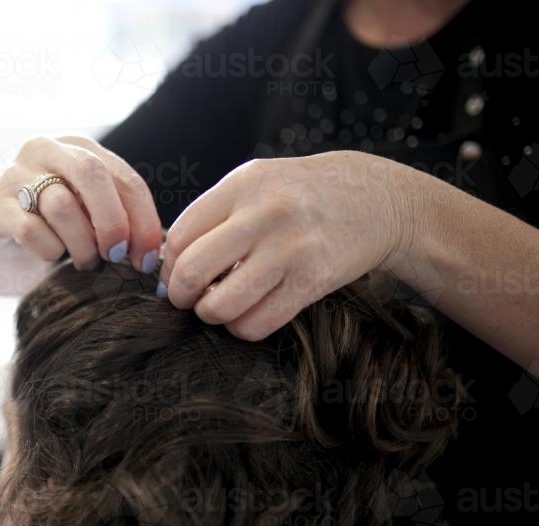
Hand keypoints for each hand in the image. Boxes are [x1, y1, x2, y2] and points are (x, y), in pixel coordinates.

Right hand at [0, 136, 163, 287]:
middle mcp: (45, 150)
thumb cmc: (50, 225)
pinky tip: (50, 256)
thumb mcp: (87, 213)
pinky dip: (48, 250)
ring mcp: (13, 176)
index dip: (143, 221)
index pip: (125, 178)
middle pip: (91, 174)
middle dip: (112, 222)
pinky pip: (30, 229)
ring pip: (61, 205)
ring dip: (81, 244)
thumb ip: (118, 217)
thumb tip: (152, 252)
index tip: (146, 260)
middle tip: (116, 257)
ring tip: (83, 261)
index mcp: (78, 147)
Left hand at [159, 150, 426, 339]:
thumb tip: (165, 264)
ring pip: (222, 305)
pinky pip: (258, 323)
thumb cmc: (299, 196)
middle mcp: (265, 214)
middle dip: (180, 295)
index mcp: (242, 185)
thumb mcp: (255, 184)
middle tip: (188, 298)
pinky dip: (243, 327)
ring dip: (211, 315)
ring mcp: (291, 249)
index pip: (179, 236)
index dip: (168, 265)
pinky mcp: (313, 280)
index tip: (175, 276)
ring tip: (219, 306)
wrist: (373, 198)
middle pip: (193, 271)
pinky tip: (249, 312)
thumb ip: (212, 215)